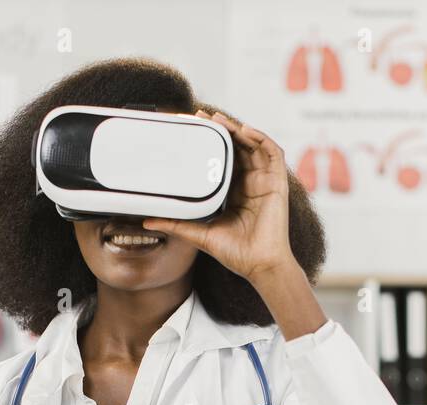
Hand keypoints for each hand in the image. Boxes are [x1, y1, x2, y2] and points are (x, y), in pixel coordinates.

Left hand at [141, 111, 293, 285]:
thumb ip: (176, 225)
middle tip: (203, 116)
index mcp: (235, 193)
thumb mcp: (200, 234)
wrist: (259, 265)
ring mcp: (265, 182)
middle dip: (223, 129)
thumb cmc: (237, 253)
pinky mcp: (277, 183)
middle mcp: (250, 184)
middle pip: (238, 147)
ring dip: (239, 129)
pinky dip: (261, 138)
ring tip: (221, 119)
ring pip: (254, 145)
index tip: (195, 130)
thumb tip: (148, 221)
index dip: (212, 142)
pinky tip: (246, 130)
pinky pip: (273, 153)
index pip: (224, 159)